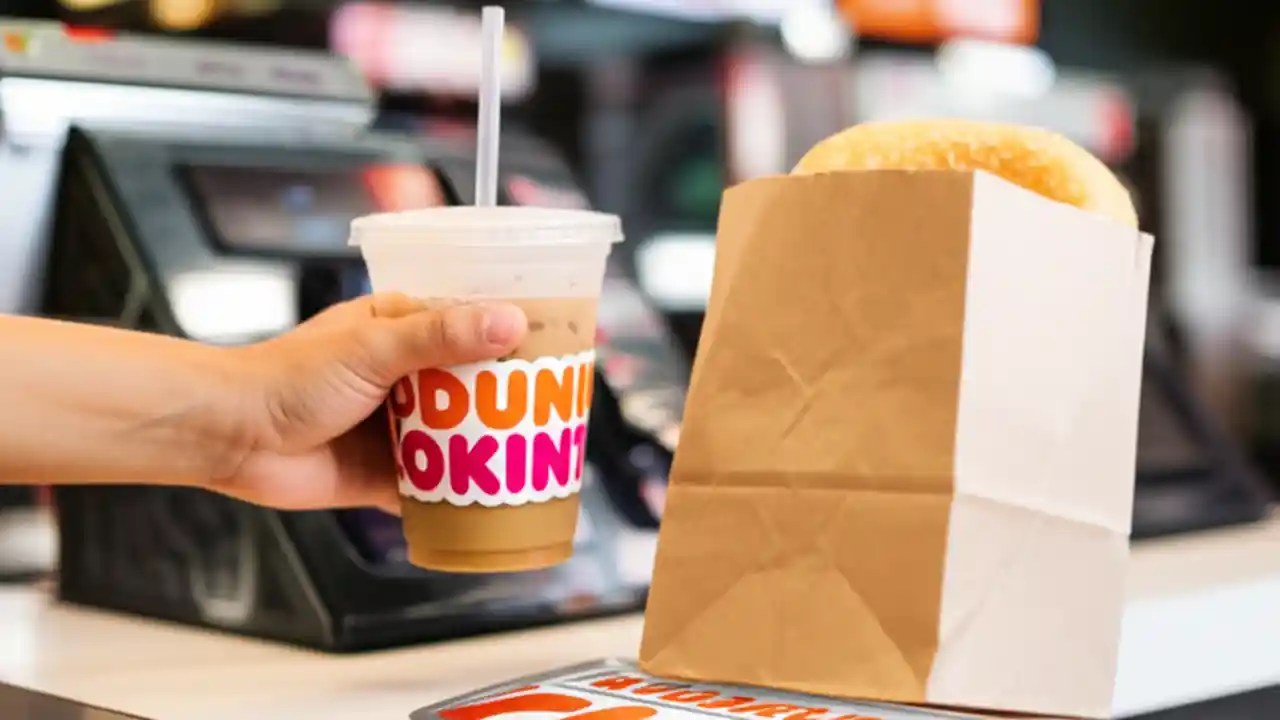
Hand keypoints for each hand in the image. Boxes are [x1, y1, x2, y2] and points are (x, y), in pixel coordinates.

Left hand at [213, 294, 526, 513]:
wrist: (229, 438)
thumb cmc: (288, 377)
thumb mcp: (374, 346)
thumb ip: (441, 337)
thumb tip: (509, 323)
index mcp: (399, 328)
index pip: (470, 323)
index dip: (511, 334)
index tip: (554, 344)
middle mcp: (402, 376)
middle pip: (472, 386)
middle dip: (510, 400)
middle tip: (556, 409)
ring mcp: (395, 426)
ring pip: (458, 437)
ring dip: (488, 448)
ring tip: (535, 456)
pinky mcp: (383, 474)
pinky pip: (433, 486)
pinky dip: (457, 494)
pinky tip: (490, 500)